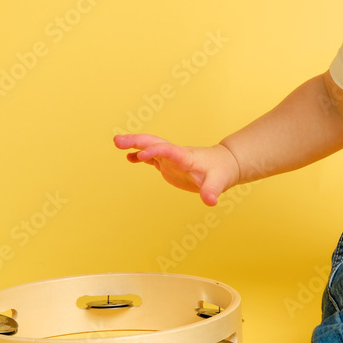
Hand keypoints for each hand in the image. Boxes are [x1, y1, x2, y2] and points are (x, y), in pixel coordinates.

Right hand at [113, 134, 240, 206]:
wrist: (226, 164)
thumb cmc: (222, 171)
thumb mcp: (219, 182)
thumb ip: (212, 191)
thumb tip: (210, 202)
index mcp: (186, 157)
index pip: (170, 151)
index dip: (156, 151)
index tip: (142, 154)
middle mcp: (176, 155)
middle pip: (155, 143)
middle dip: (137, 141)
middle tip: (117, 140)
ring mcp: (172, 158)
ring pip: (151, 147)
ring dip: (134, 144)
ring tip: (117, 142)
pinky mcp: (170, 164)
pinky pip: (152, 157)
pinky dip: (140, 155)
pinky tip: (129, 157)